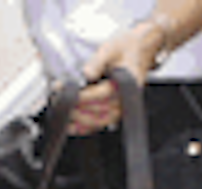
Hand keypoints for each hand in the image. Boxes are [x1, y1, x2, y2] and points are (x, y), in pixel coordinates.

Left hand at [71, 17, 166, 133]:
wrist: (140, 48)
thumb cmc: (128, 46)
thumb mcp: (111, 47)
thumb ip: (98, 61)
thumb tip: (87, 73)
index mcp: (127, 83)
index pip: (102, 95)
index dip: (83, 96)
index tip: (68, 93)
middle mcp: (125, 98)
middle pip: (99, 110)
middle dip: (77, 108)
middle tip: (61, 102)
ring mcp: (121, 107)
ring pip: (98, 121)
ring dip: (79, 120)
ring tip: (64, 113)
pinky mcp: (116, 111)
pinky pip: (100, 124)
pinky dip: (85, 128)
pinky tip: (72, 126)